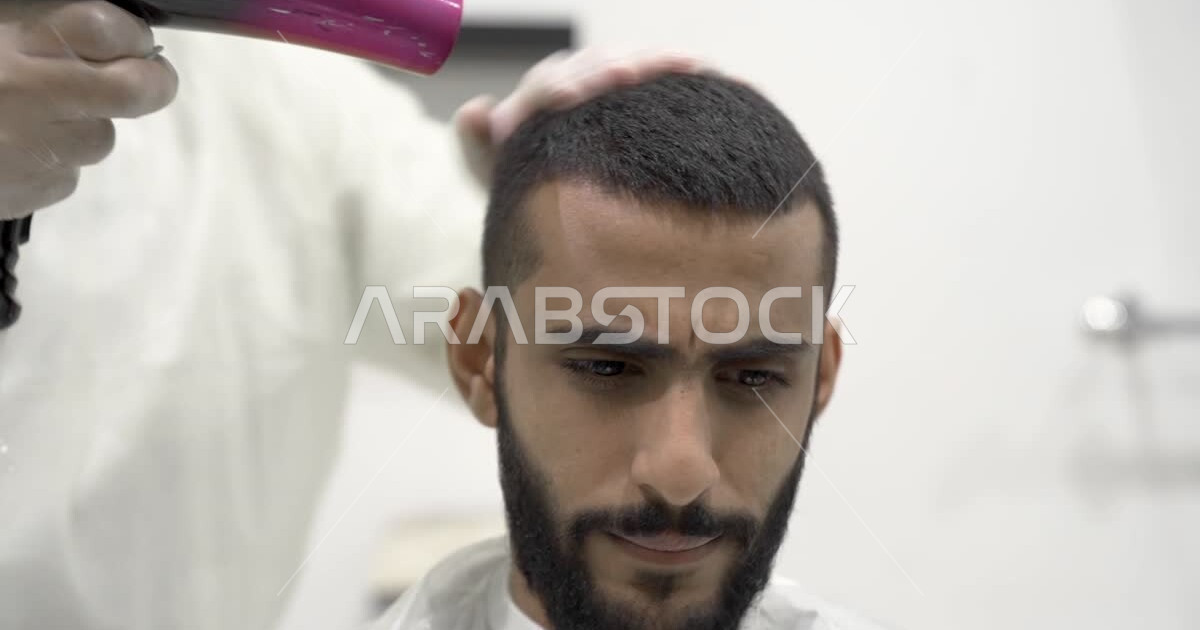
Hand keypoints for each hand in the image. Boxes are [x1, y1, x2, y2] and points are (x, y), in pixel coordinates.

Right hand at [0, 1, 177, 219]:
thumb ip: (32, 24)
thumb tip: (101, 33)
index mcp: (18, 39)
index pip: (111, 29)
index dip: (131, 35)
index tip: (131, 39)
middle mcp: (36, 94)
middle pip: (135, 92)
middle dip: (148, 83)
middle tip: (143, 77)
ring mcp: (35, 150)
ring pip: (98, 140)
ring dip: (81, 126)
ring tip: (29, 113)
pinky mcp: (25, 194)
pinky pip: (61, 176)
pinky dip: (47, 161)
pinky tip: (5, 146)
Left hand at [453, 48, 711, 185]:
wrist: (557, 203)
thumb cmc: (524, 189)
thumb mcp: (496, 175)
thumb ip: (476, 147)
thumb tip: (475, 110)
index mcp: (541, 95)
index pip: (548, 84)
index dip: (557, 86)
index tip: (569, 96)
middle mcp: (578, 77)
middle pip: (599, 63)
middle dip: (615, 66)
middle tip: (629, 74)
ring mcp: (612, 81)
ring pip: (637, 59)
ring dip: (660, 59)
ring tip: (686, 64)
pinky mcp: (643, 93)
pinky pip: (671, 74)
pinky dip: (695, 71)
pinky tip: (719, 75)